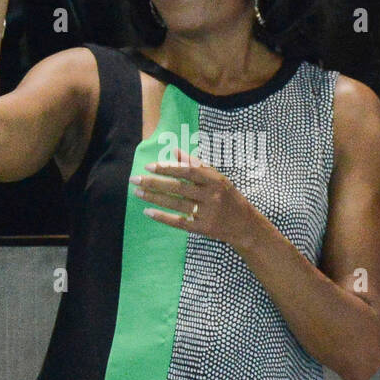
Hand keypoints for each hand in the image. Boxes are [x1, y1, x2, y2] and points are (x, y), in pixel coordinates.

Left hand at [129, 147, 257, 248]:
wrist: (244, 224)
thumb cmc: (228, 197)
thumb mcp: (217, 177)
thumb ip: (196, 164)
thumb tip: (175, 151)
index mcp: (215, 180)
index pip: (187, 171)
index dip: (168, 168)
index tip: (149, 166)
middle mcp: (212, 196)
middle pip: (178, 188)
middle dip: (154, 183)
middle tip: (135, 179)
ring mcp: (207, 213)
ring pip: (176, 204)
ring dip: (154, 198)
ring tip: (137, 193)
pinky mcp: (203, 228)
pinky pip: (179, 222)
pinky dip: (163, 217)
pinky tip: (148, 212)